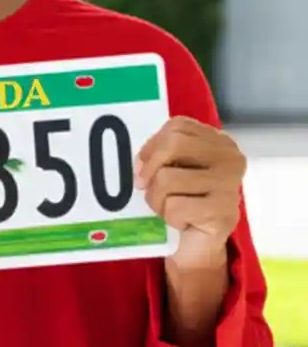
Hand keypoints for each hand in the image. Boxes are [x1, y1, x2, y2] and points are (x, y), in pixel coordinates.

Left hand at [136, 116, 246, 269]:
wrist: (199, 243)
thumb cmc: (184, 199)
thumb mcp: (173, 167)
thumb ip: (161, 153)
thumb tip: (139, 164)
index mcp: (219, 141)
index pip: (177, 126)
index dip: (151, 145)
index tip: (143, 165)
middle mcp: (230, 158)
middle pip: (173, 145)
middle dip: (150, 169)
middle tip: (145, 187)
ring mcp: (230, 185)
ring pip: (168, 179)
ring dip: (157, 199)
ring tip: (169, 208)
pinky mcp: (224, 213)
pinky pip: (175, 207)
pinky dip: (169, 217)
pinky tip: (183, 222)